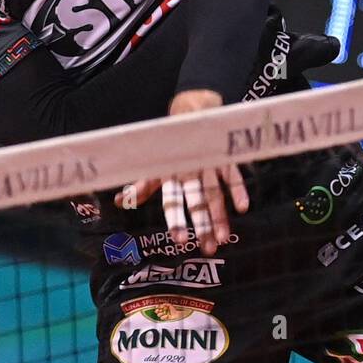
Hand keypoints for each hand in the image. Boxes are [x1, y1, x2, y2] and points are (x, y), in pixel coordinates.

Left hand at [112, 89, 248, 254]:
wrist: (191, 113)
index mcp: (171, 175)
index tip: (179, 241)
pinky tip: (243, 207)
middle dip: (202, 225)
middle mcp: (190, 171)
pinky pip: (233, 175)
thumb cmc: (172, 147)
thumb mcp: (156, 166)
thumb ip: (141, 186)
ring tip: (224, 238)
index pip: (172, 201)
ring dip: (220, 215)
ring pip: (215, 192)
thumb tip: (118, 202)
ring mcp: (209, 165)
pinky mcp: (225, 158)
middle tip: (208, 248)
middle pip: (197, 201)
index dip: (176, 220)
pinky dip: (238, 190)